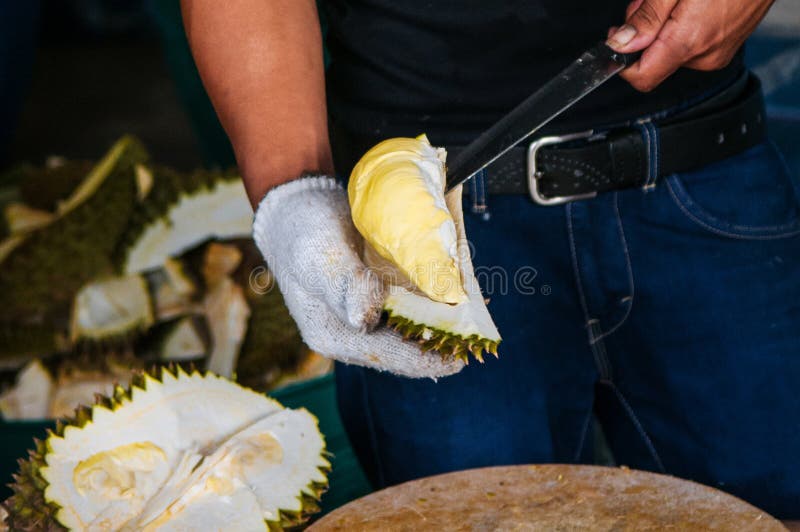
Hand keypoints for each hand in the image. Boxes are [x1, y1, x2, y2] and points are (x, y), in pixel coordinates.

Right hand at [252, 176, 463, 378]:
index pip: (388, 356)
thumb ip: (343, 286)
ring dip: (441, 322)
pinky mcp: (377, 298)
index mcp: (334, 334)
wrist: (295, 207)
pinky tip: (455, 292)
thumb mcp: (318, 256)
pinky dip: (433, 302)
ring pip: (411, 328)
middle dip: (441, 340)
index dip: (426, 358)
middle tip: (477, 334)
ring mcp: (365, 316)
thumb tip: (366, 318)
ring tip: (474, 317)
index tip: (461, 357)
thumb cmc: (302, 232)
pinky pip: (410, 308)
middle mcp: (352, 332)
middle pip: (404, 347)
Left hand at [606, 0, 774, 91]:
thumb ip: (646, 18)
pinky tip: (690, 5)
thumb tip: (620, 44)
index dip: (622, 62)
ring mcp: (717, 53)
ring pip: (671, 50)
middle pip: (654, 60)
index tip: (616, 39)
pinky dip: (681, 27)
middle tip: (650, 2)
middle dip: (643, 32)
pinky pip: (691, 45)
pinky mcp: (725, 47)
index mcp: (688, 42)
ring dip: (661, 27)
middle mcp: (704, 55)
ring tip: (674, 0)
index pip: (642, 78)